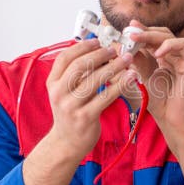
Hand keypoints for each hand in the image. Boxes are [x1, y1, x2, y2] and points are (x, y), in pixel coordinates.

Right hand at [45, 38, 136, 160]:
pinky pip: (106, 97)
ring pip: (95, 80)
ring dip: (114, 67)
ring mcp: (71, 106)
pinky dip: (120, 85)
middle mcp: (59, 93)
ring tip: (127, 60)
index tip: (98, 41)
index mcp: (53, 83)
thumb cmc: (70, 113)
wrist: (67, 143)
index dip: (82, 47)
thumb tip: (94, 50)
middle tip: (116, 50)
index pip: (65, 58)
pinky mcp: (86, 117)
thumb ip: (74, 74)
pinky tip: (130, 78)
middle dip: (101, 55)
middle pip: (81, 66)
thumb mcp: (64, 92)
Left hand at [128, 21, 183, 184]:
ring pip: (170, 37)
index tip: (126, 28)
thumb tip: (125, 44)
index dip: (141, 32)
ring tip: (137, 38)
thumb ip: (137, 61)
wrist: (173, 120)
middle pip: (162, 34)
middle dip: (145, 30)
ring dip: (152, 35)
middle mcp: (174, 57)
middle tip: (130, 29)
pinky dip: (169, 45)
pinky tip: (156, 53)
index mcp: (163, 59)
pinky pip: (183, 45)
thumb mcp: (143, 77)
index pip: (153, 39)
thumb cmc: (160, 103)